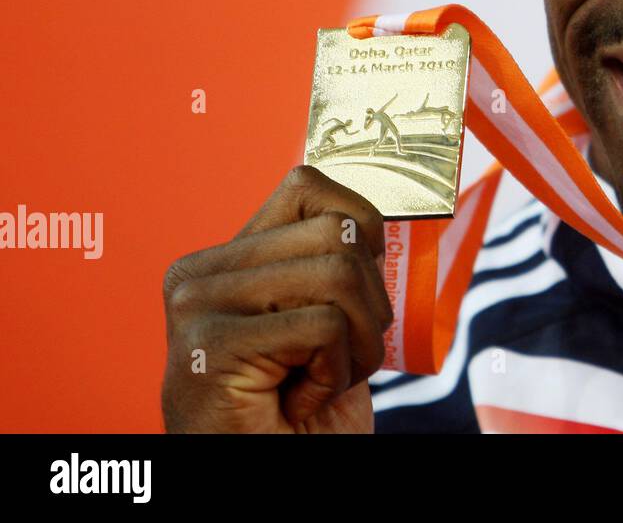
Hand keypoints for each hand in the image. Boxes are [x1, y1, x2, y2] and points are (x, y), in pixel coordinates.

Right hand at [161, 165, 392, 432]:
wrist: (270, 481)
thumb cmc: (300, 414)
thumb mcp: (325, 318)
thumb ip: (335, 262)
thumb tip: (380, 217)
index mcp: (226, 258)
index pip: (310, 187)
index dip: (362, 232)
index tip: (358, 290)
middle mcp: (199, 272)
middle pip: (338, 231)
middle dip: (370, 302)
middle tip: (339, 354)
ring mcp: (198, 306)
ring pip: (338, 274)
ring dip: (358, 342)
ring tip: (321, 378)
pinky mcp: (212, 345)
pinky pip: (324, 326)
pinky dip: (335, 373)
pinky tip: (300, 400)